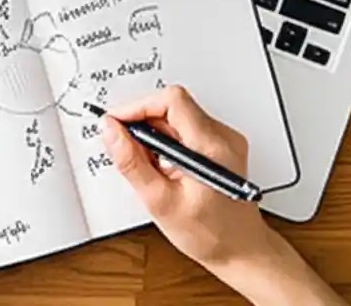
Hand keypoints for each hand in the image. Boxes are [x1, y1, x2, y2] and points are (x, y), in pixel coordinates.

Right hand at [101, 85, 267, 269]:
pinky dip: (166, 141)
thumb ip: (131, 162)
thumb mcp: (160, 201)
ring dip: (154, 134)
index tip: (116, 122)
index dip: (138, 107)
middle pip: (172, 106)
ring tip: (148, 167)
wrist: (240, 250)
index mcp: (211, 147)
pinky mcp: (220, 145)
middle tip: (127, 148)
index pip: (172, 101)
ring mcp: (224, 140)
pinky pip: (186, 128)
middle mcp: (223, 137)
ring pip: (177, 116)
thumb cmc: (209, 234)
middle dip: (142, 123)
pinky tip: (162, 167)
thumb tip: (110, 130)